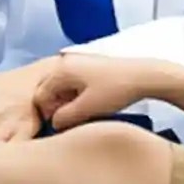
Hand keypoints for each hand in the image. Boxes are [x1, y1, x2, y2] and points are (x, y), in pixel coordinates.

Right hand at [32, 54, 160, 130]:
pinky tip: (89, 101)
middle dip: (56, 105)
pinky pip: (71, 80)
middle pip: (48, 88)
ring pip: (60, 85)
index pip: (41, 95)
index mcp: (61, 70)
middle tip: (72, 117)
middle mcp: (65, 61)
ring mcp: (77, 60)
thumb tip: (55, 122)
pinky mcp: (87, 63)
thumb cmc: (115, 90)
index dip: (48, 113)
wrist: (143, 75)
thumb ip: (64, 117)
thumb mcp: (87, 108)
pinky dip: (74, 92)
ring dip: (66, 100)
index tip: (62, 123)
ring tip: (83, 110)